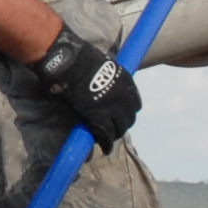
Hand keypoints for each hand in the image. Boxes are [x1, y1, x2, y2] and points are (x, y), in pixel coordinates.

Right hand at [34, 31, 140, 149]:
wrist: (72, 63)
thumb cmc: (82, 59)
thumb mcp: (104, 67)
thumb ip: (107, 78)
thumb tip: (101, 83)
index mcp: (127, 83)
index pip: (135, 104)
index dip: (127, 112)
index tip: (120, 115)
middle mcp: (124, 97)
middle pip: (129, 118)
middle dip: (122, 124)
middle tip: (113, 128)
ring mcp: (113, 108)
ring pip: (120, 128)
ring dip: (115, 134)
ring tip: (107, 138)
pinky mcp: (100, 117)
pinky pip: (106, 135)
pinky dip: (106, 144)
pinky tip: (104, 149)